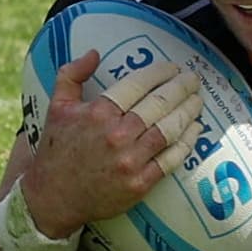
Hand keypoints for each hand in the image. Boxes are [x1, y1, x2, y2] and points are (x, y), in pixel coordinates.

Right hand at [18, 52, 205, 236]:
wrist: (54, 198)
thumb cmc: (56, 150)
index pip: (138, 85)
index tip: (172, 68)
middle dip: (181, 88)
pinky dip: (186, 143)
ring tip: (198, 100)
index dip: (159, 73)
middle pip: (159, 104)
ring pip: (169, 130)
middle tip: (192, 79)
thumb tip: (95, 52)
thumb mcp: (57, 107)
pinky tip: (195, 130)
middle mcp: (117, 135)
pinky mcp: (140, 184)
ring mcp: (130, 161)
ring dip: (188, 112)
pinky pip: (170, 159)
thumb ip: (72, 74)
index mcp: (98, 113)